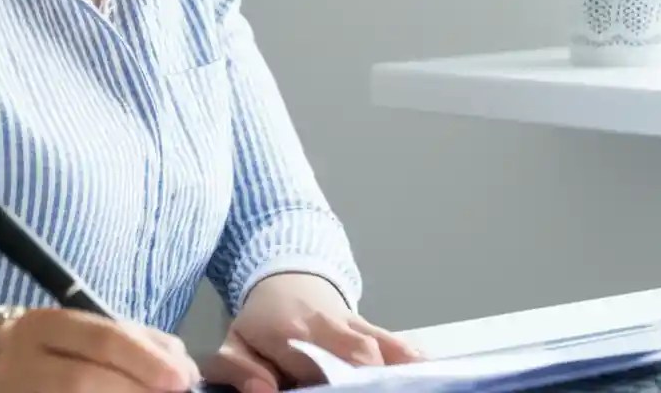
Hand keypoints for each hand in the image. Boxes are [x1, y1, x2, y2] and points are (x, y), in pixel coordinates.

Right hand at [0, 308, 201, 392]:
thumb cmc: (52, 346)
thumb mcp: (84, 330)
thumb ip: (134, 340)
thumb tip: (183, 365)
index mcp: (46, 324)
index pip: (102, 339)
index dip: (146, 360)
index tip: (184, 378)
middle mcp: (23, 358)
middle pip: (84, 378)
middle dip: (137, 388)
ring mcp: (16, 390)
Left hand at [202, 274, 421, 391]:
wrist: (288, 280)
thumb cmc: (261, 323)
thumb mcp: (235, 343)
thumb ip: (240, 370)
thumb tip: (263, 392)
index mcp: (288, 331)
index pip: (311, 364)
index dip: (326, 385)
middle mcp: (327, 326)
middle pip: (357, 355)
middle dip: (368, 380)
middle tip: (379, 392)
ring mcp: (354, 325)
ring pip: (382, 347)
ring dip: (395, 371)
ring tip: (412, 385)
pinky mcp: (371, 328)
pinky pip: (396, 342)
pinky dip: (411, 357)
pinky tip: (426, 372)